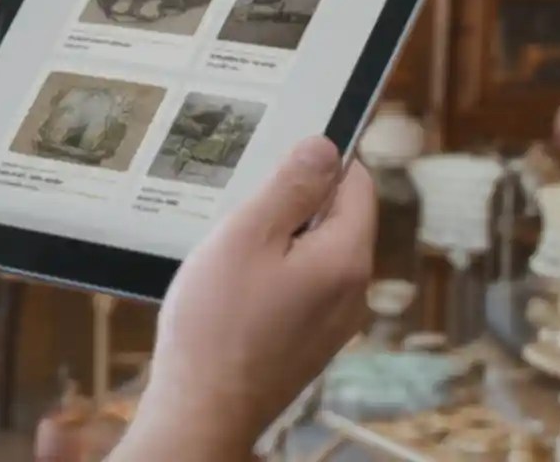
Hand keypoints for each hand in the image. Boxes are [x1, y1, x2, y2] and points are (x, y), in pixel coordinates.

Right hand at [113, 137, 375, 460]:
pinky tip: (234, 287)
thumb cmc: (216, 326)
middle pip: (337, 219)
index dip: (320, 162)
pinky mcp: (311, 343)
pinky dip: (274, 275)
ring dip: (280, 241)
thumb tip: (324, 146)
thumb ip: (290, 188)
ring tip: (231, 250)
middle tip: (242, 205)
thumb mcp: (246, 236)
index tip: (277, 157)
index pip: (357, 183)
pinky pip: (302, 288)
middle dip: (294, 204)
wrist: (202, 412)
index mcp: (347, 258)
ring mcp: (335, 323)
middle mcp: (354, 292)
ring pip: (317, 255)